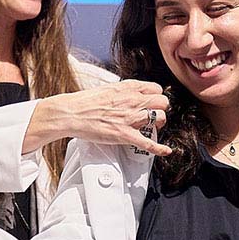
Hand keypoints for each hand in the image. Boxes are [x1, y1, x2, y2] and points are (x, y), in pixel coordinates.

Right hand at [32, 79, 172, 155]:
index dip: (156, 96)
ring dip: (159, 124)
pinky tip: (166, 151)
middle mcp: (133, 101)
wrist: (72, 113)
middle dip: (161, 109)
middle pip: (162, 102)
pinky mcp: (125, 134)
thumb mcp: (108, 88)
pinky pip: (148, 143)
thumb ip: (123, 91)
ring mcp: (130, 118)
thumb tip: (132, 93)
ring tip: (153, 127)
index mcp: (128, 88)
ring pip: (160, 118)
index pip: (156, 89)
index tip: (153, 102)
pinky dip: (159, 149)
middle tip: (154, 115)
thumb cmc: (85, 102)